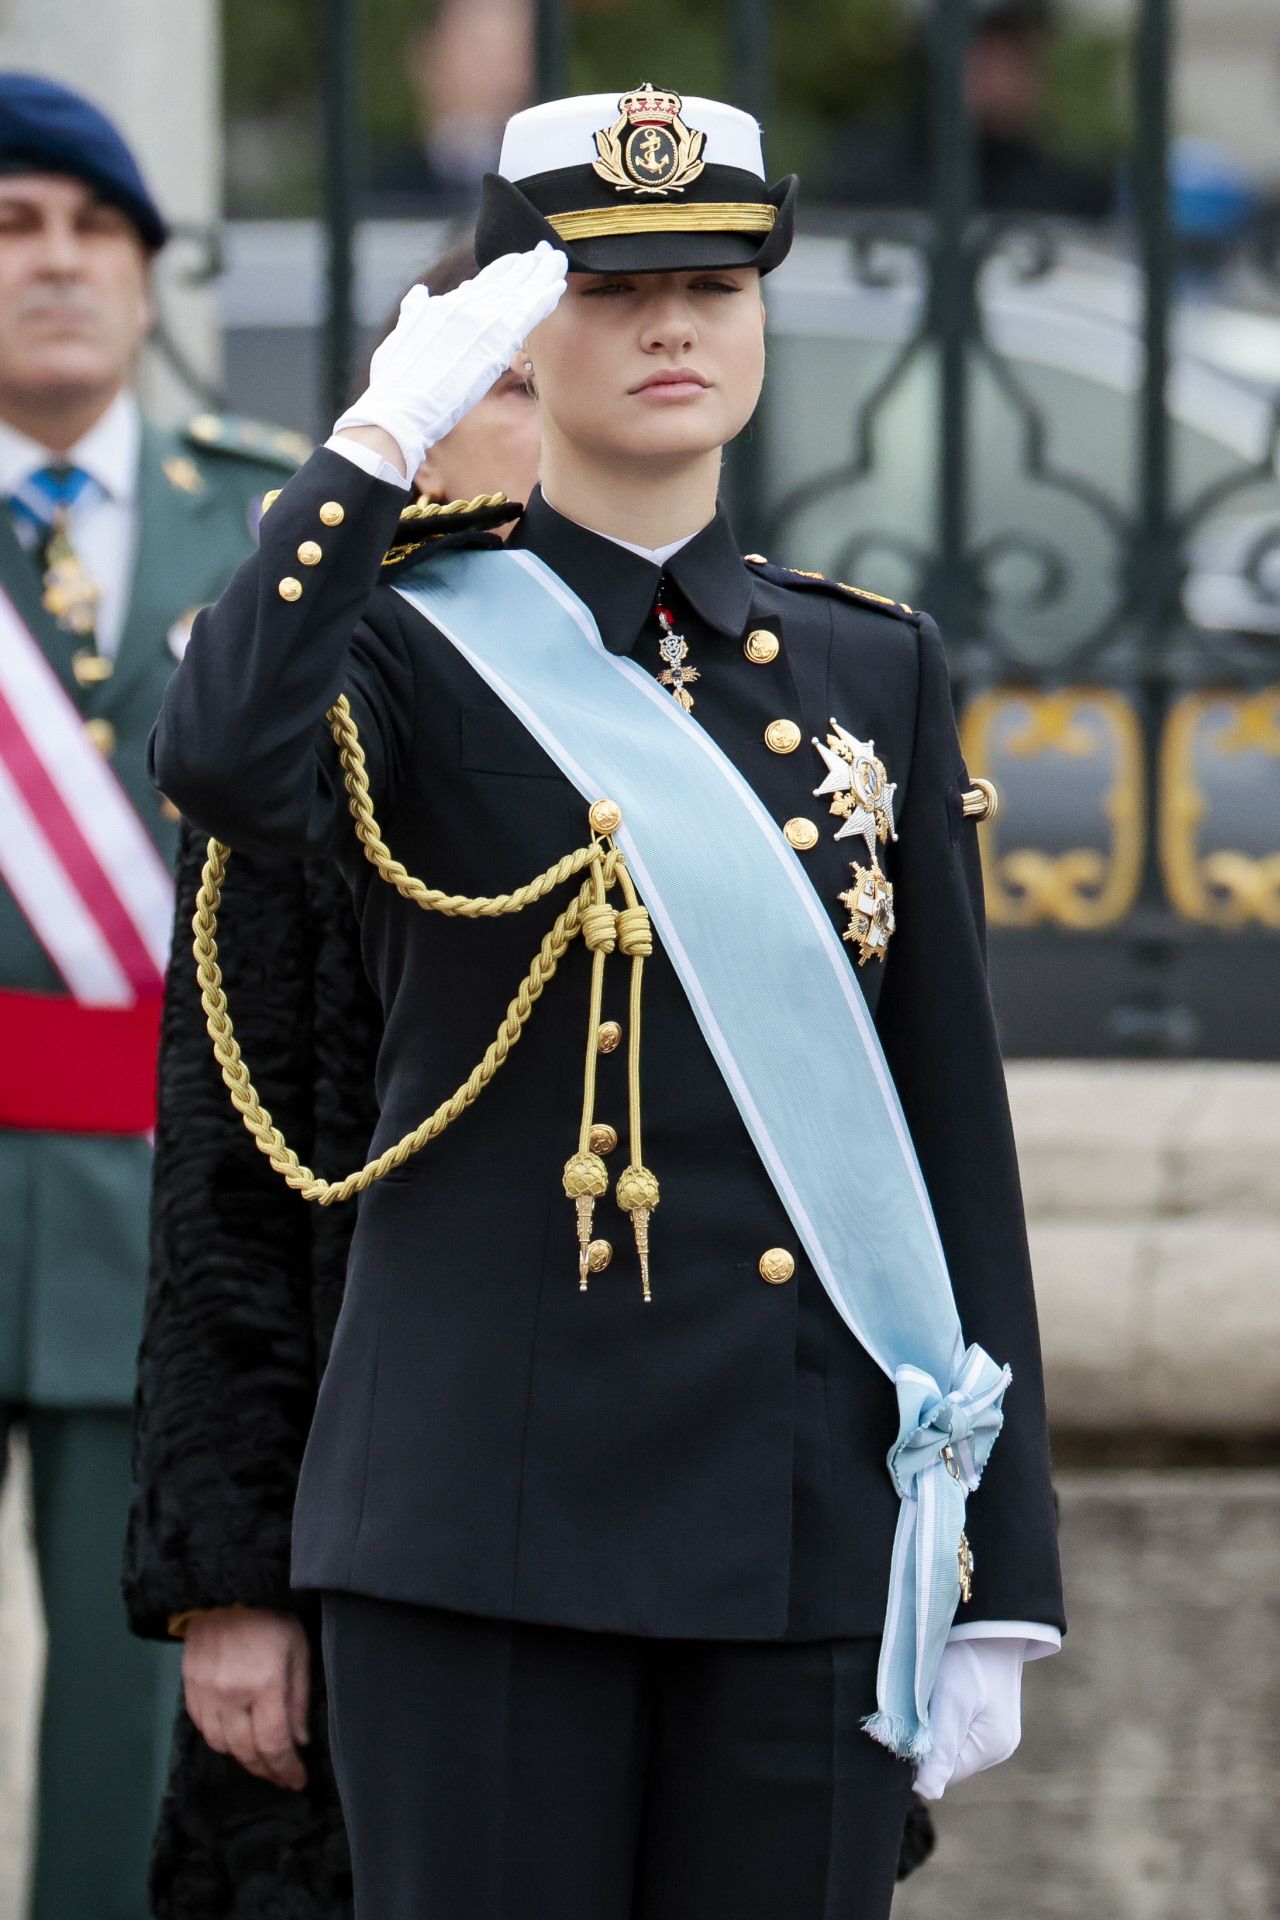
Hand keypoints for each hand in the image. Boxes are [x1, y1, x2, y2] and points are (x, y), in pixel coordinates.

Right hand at [182, 1606, 311, 1791]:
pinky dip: (222, 1740)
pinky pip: (204, 1729)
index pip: (275, 1744)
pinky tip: (237, 1738)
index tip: (298, 1781)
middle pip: (247, 1752)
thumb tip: (299, 1742)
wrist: (227, 1589)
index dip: (287, 1769)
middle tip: (282, 1776)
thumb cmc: (272, 1617)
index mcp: (264, 1684)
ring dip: (244, 1758)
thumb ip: (299, 1700)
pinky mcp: (189, 1688)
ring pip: (222, 1745)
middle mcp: (231, 1695)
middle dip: (267, 1770)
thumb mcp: (299, 1651)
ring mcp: (206, 1693)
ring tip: (262, 1760)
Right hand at [334, 241, 567, 476]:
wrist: (400, 407)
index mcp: (442, 305)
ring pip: (519, 289)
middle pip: (503, 280)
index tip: (517, 260)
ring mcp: (480, 321)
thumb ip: (414, 312)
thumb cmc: (395, 385)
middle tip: (544, 251)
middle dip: (526, 264)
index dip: (501, 269)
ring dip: (541, 272)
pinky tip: (559, 284)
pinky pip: (528, 312)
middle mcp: (463, 306)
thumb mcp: (400, 336)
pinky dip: (545, 297)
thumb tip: (419, 292)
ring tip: (558, 258)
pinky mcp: (496, 341)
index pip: (479, 283)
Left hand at [913, 1638, 1024, 1800]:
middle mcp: (998, 1745)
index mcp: (992, 1748)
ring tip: (928, 1693)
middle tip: (915, 1704)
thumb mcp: (951, 1703)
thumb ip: (941, 1750)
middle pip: (947, 1758)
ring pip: (951, 1741)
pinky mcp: (990, 1712)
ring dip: (933, 1725)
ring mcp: (996, 1728)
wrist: (989, 1616)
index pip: (943, 1772)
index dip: (919, 1755)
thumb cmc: (969, 1657)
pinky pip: (958, 1725)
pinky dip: (943, 1713)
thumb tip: (928, 1795)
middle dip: (926, 1740)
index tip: (904, 1725)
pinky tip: (938, 1689)